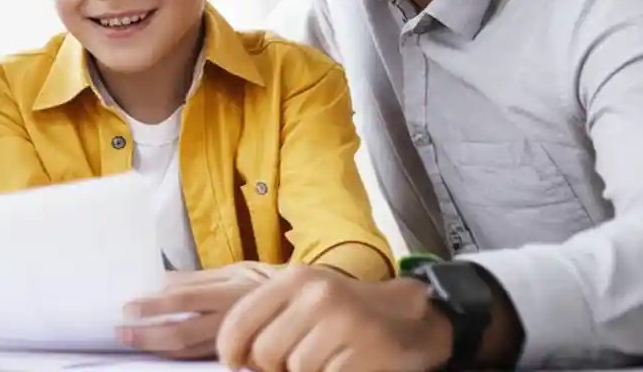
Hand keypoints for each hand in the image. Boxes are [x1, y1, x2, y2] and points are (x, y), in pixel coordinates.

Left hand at [117, 264, 269, 359]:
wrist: (299, 308)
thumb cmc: (257, 286)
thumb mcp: (232, 271)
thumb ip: (196, 279)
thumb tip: (158, 281)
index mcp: (229, 291)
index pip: (186, 298)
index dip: (156, 306)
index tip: (129, 308)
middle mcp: (232, 318)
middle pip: (184, 333)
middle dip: (149, 336)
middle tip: (122, 333)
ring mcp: (234, 341)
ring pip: (190, 352)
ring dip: (158, 349)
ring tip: (134, 343)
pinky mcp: (236, 357)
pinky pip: (200, 359)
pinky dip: (176, 356)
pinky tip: (159, 351)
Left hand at [216, 265, 452, 371]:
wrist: (411, 315)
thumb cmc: (345, 312)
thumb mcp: (304, 299)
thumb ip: (269, 319)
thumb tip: (238, 359)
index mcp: (293, 279)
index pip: (240, 320)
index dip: (231, 350)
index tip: (237, 363)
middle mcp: (316, 295)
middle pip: (266, 352)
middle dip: (273, 368)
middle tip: (293, 364)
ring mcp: (343, 321)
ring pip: (296, 369)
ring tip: (325, 361)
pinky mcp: (366, 349)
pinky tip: (345, 366)